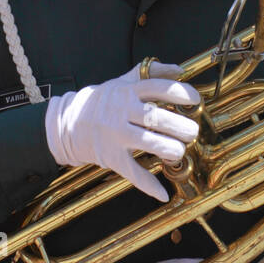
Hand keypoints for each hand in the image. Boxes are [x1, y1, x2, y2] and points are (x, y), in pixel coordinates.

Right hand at [45, 62, 199, 202]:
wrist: (67, 123)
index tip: (195, 100)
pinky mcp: (111, 157)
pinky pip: (132, 172)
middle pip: (157, 118)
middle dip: (180, 126)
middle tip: (192, 131)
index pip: (158, 88)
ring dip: (171, 149)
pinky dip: (148, 185)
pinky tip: (163, 193)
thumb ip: (151, 73)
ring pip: (148, 143)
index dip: (180, 93)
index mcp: (127, 92)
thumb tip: (179, 69)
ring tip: (180, 151)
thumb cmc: (103, 101)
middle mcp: (122, 112)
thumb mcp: (123, 81)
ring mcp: (116, 135)